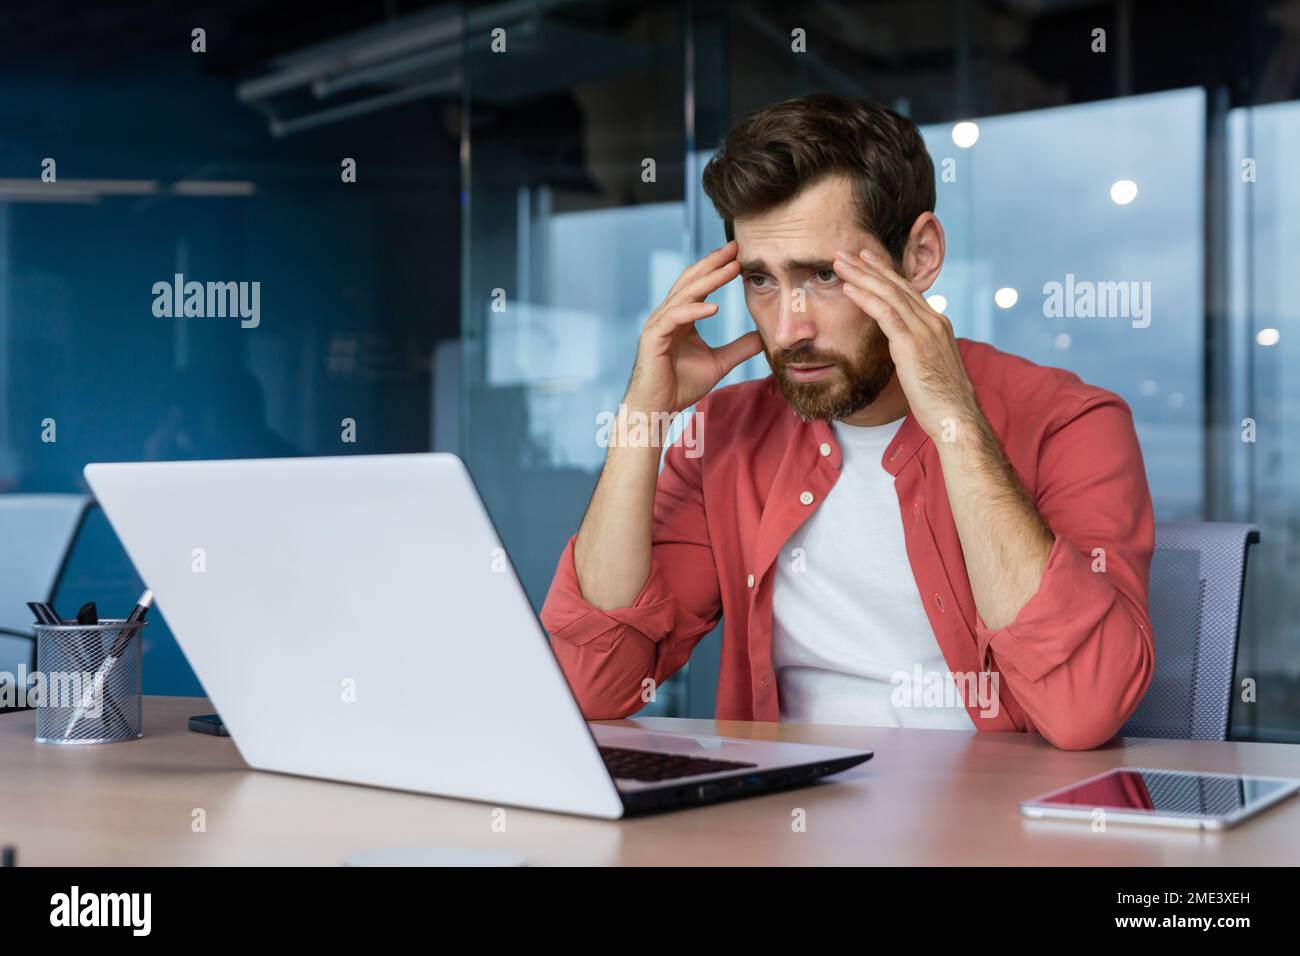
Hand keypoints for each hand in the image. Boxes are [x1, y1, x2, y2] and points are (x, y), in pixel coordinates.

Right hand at [625, 240, 762, 416]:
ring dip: (709, 280)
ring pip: (685, 294)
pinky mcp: (653, 338)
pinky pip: (675, 317)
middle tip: (736, 247)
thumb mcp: (719, 363)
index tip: (739, 255)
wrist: (656, 408)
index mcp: (681, 317)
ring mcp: (658, 324)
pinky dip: (694, 310)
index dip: (718, 268)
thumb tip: (763, 337)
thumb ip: (739, 348)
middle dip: (713, 262)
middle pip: (691, 280)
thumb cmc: (680, 386)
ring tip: (732, 268)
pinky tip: (714, 307)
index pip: (700, 285)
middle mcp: (668, 315)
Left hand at [832, 248, 979, 440]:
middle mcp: (933, 321)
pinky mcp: (912, 344)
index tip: (866, 260)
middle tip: (846, 250)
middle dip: (869, 265)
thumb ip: (916, 351)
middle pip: (897, 285)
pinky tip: (848, 288)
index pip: (908, 291)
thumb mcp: (929, 367)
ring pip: (889, 293)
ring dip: (862, 275)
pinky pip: (885, 314)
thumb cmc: (941, 400)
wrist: (956, 418)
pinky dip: (865, 298)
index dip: (885, 273)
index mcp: (937, 324)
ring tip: (840, 262)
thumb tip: (902, 349)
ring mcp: (924, 330)